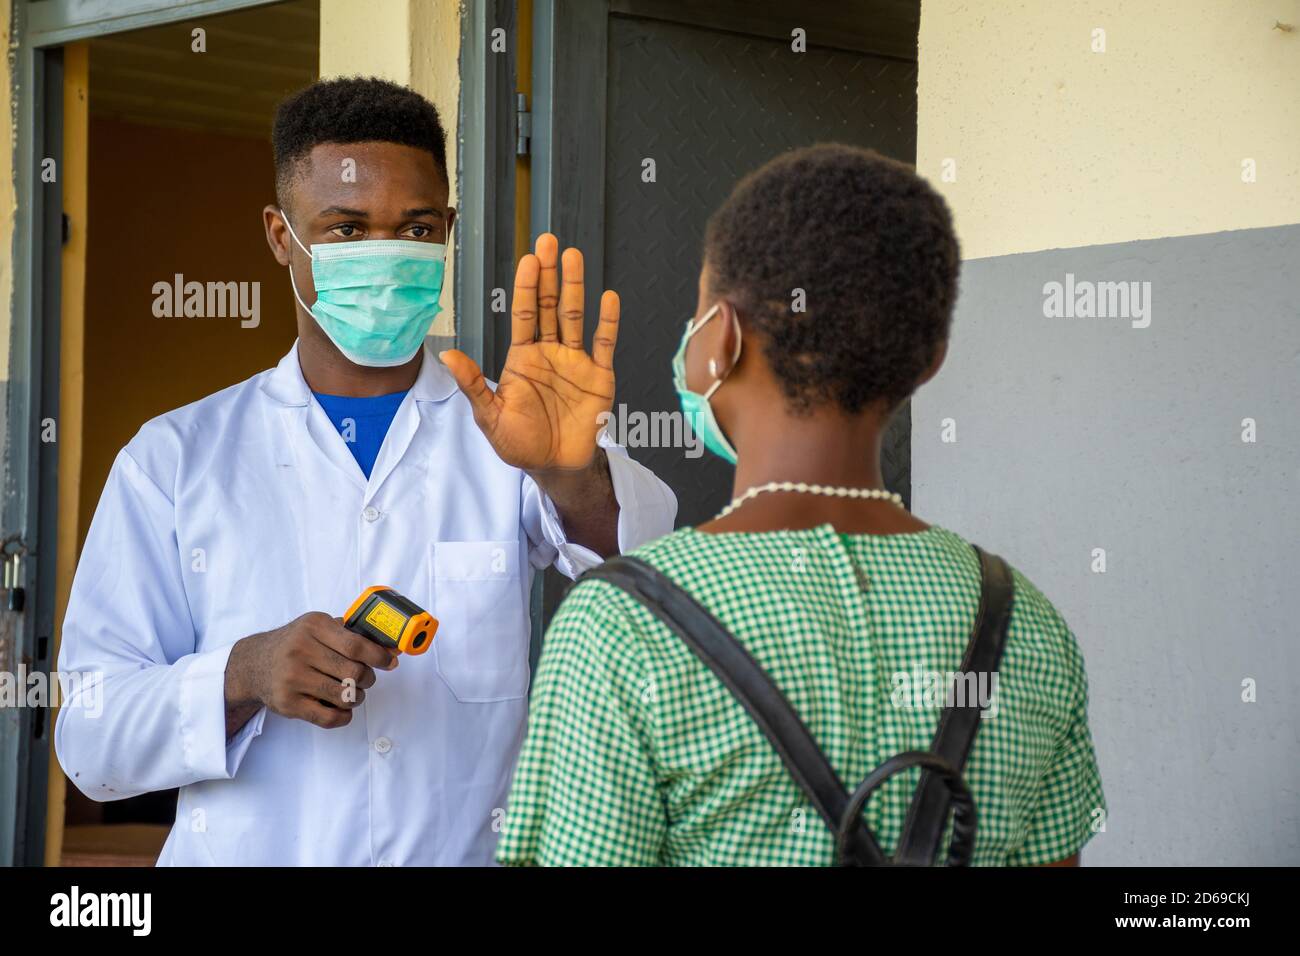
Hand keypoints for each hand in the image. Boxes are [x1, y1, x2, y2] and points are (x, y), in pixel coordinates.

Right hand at [225, 612, 397, 731]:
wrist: (254, 664)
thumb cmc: (296, 644)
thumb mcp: (320, 628)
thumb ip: (354, 635)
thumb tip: (394, 649)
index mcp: (313, 627)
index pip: (356, 645)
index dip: (379, 657)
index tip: (390, 663)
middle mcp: (300, 651)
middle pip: (354, 672)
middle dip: (368, 679)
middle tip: (365, 679)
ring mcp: (293, 679)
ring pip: (345, 696)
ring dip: (357, 697)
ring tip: (351, 692)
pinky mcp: (288, 704)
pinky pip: (329, 718)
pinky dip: (344, 716)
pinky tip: (341, 708)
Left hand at [439, 234, 619, 470]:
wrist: (556, 467)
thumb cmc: (520, 443)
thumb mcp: (490, 416)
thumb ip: (474, 385)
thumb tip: (448, 355)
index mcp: (523, 358)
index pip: (523, 314)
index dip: (525, 286)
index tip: (528, 260)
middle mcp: (550, 353)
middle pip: (549, 306)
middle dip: (549, 274)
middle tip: (549, 241)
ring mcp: (576, 362)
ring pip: (575, 317)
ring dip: (575, 288)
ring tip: (574, 257)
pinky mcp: (599, 377)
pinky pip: (604, 344)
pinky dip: (607, 322)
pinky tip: (608, 298)